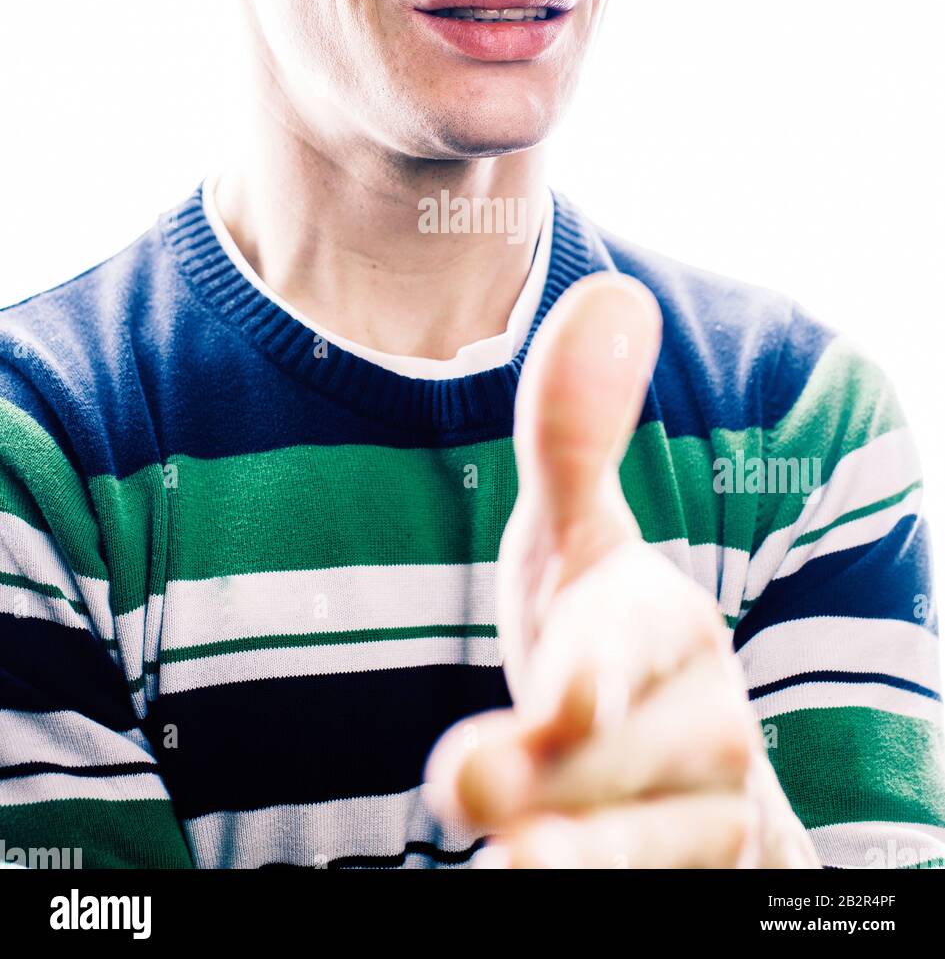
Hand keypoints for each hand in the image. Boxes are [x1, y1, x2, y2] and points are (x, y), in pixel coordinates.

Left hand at [424, 273, 819, 867]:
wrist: (669, 773)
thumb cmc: (609, 645)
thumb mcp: (576, 542)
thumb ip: (572, 433)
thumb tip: (611, 291)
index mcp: (666, 626)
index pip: (641, 644)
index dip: (600, 672)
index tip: (558, 697)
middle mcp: (703, 729)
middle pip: (627, 762)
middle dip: (554, 776)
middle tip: (468, 779)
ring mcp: (704, 827)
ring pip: (651, 858)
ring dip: (584, 863)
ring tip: (511, 871)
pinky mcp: (700, 888)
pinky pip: (662, 908)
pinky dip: (599, 905)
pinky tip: (524, 891)